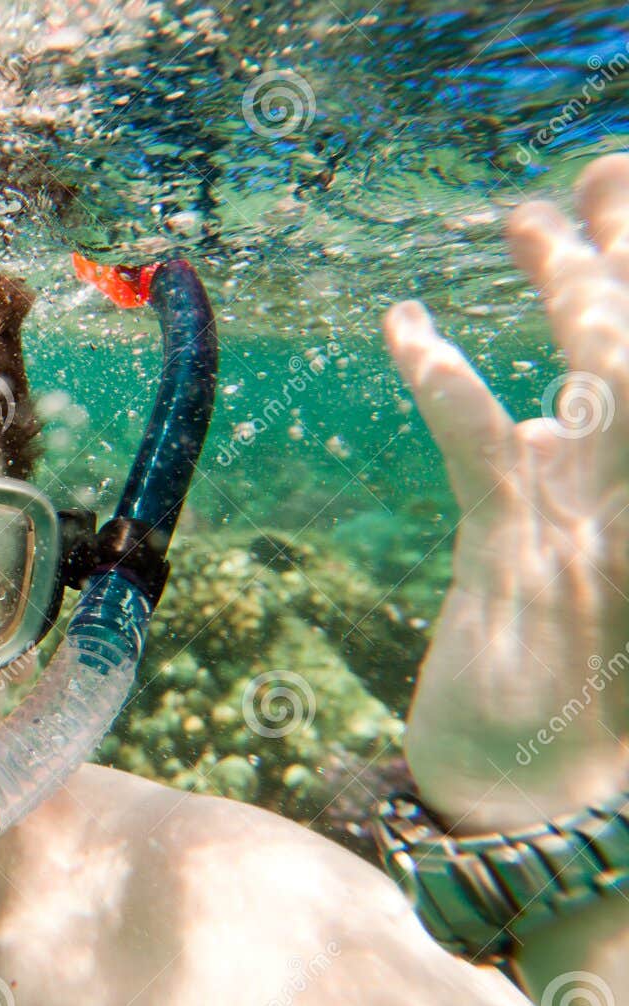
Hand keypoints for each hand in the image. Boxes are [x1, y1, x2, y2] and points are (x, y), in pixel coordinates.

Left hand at [383, 153, 628, 831]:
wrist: (561, 828)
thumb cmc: (579, 722)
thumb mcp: (591, 594)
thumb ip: (576, 506)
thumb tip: (551, 434)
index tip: (623, 219)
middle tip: (601, 171)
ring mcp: (597, 528)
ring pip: (600, 374)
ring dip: (565, 281)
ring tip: (521, 213)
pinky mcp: (518, 558)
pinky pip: (482, 443)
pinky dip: (442, 375)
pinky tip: (403, 319)